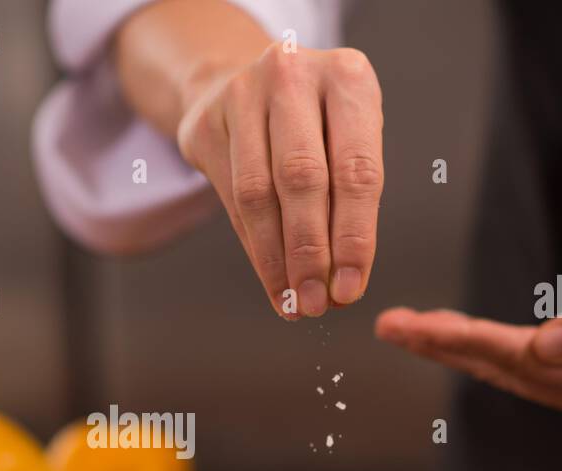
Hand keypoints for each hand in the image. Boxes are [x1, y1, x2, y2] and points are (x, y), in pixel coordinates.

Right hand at [176, 43, 383, 318]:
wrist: (240, 81)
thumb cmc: (312, 121)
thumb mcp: (347, 139)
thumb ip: (349, 201)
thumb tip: (341, 285)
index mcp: (347, 77)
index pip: (356, 170)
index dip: (353, 237)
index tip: (350, 289)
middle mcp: (293, 76)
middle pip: (302, 180)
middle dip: (310, 253)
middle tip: (317, 303)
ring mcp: (242, 95)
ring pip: (258, 195)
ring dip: (276, 259)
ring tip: (293, 301)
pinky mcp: (205, 123)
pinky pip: (230, 200)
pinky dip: (254, 248)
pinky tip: (271, 279)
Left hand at [374, 251, 561, 428]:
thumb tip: (547, 346)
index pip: (516, 357)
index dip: (460, 340)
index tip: (412, 326)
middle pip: (500, 369)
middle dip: (441, 346)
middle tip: (388, 324)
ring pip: (506, 372)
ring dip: (454, 351)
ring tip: (407, 329)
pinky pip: (524, 371)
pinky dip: (484, 354)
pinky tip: (457, 343)